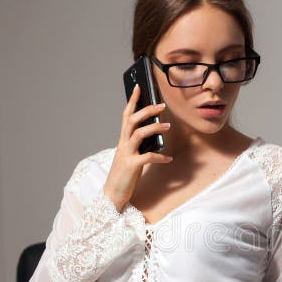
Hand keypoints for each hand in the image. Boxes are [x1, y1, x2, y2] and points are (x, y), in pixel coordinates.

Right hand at [103, 84, 172, 210]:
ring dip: (155, 128)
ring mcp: (126, 154)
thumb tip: (155, 136)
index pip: (126, 115)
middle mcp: (123, 144)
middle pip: (133, 120)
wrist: (112, 194)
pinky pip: (148, 157)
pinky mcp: (132, 166)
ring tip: (168, 126)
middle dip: (147, 110)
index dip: (132, 100)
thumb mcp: (132, 156)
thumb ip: (140, 145)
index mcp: (123, 140)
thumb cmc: (124, 175)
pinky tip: (169, 159)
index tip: (139, 87)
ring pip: (139, 134)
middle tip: (162, 105)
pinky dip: (160, 157)